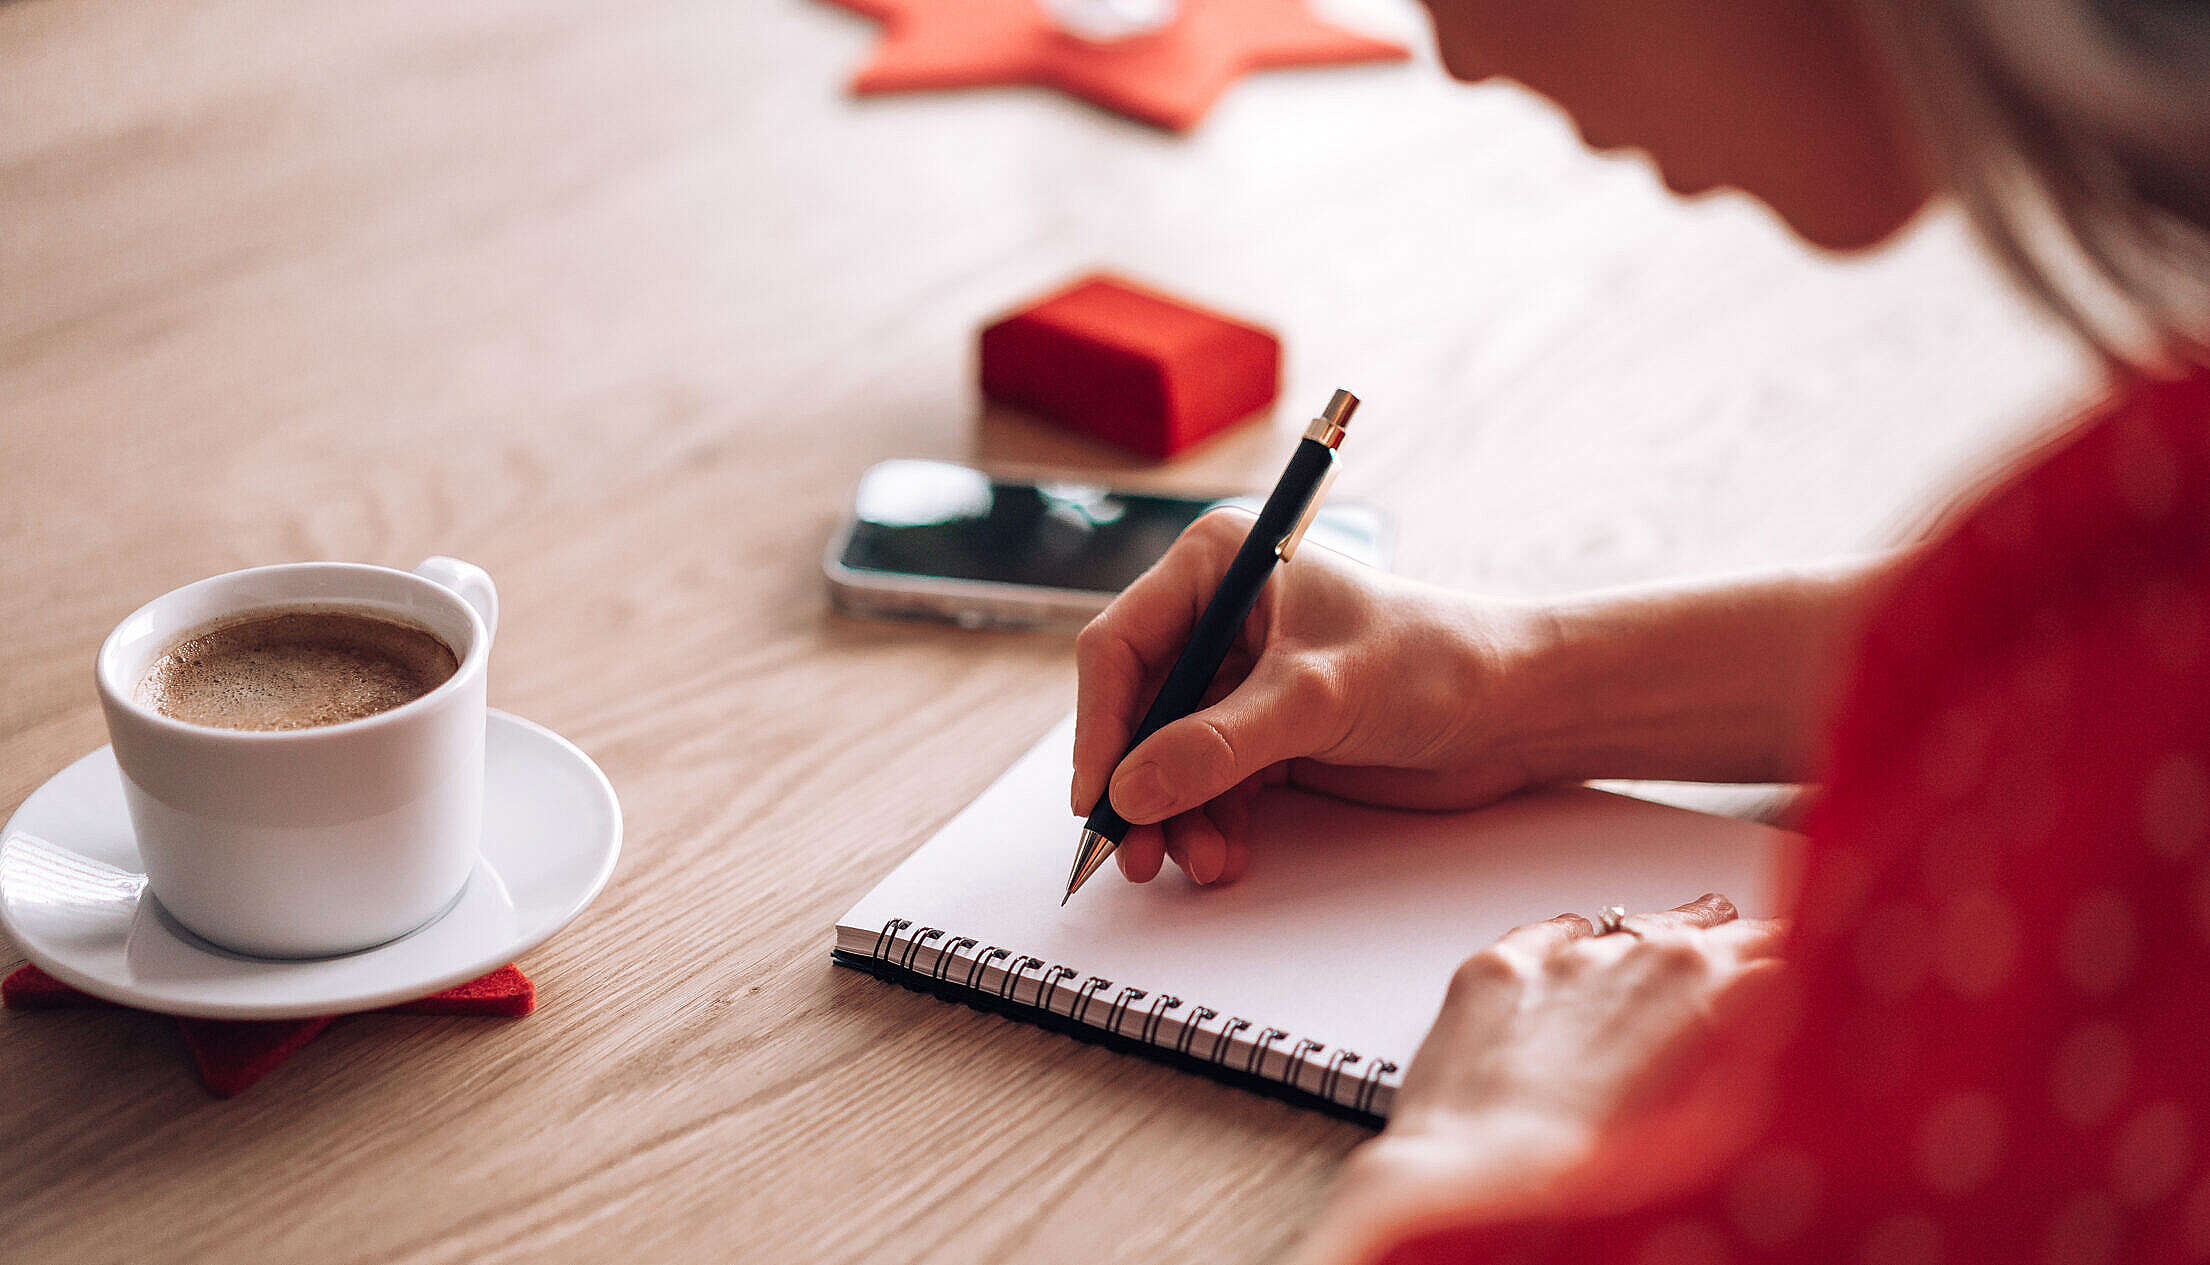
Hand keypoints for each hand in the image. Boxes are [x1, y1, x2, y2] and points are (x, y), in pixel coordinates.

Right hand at [1071, 508, 1546, 886]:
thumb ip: (1219, 744)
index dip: (1101, 723)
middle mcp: (1219, 618)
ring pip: (1167, 758)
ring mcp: (1239, 680)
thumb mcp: (1317, 697)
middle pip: (1137, 710)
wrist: (1514, 710)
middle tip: (1132, 851)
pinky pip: (1207, 785)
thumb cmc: (1434, 661)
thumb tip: (1132, 790)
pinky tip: (1226, 855)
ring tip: (1200, 861)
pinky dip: (1208, 824)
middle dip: (1136, 784)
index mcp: (1220, 566)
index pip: (1122, 645)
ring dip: (1174, 817)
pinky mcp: (1264, 733)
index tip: (1099, 794)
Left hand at [1288, 894, 1792, 1264]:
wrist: (1463, 1184)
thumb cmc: (1584, 1178)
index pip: (1767, 945)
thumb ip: (1742, 1062)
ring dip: (1648, 954)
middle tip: (1734, 982)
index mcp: (1699, 986)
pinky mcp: (1497, 965)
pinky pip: (1551, 936)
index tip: (1794, 977)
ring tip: (1657, 985)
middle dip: (1724, 953)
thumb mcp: (1704, 1126)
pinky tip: (1574, 983)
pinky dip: (1569, 955)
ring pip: (1628, 929)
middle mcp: (1630, 953)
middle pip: (1702, 930)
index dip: (1784, 962)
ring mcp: (1558, 955)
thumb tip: (1767, 1037)